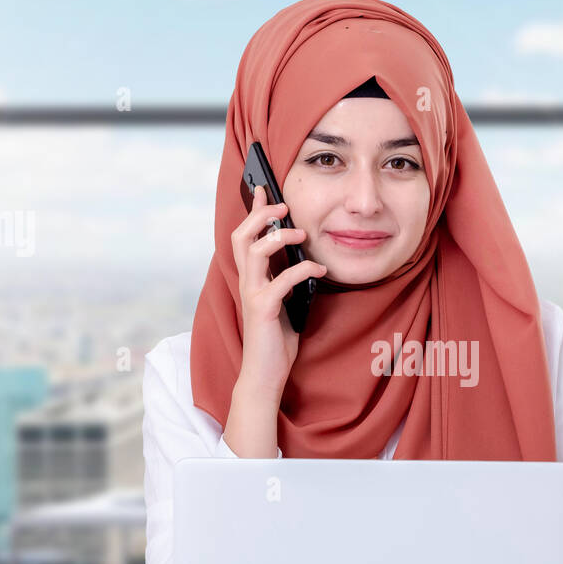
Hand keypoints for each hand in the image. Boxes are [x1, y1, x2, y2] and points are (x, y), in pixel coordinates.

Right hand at [231, 184, 325, 403]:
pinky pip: (280, 280)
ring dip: (278, 236)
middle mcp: (246, 282)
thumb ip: (287, 282)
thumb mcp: (285, 303)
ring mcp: (252, 295)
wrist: (265, 374)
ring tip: (300, 233)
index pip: (245, 236)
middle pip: (242, 235)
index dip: (253, 211)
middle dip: (260, 215)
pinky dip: (302, 269)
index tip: (263, 189)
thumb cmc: (276, 341)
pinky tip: (320, 270)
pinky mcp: (263, 309)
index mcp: (251, 279)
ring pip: (254, 250)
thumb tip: (305, 260)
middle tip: (282, 206)